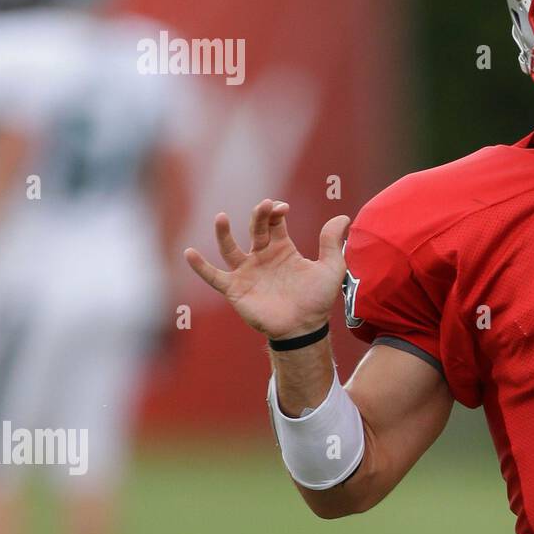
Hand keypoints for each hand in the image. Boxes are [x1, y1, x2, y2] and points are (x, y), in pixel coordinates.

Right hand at [184, 199, 349, 340]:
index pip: (274, 222)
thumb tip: (344, 217)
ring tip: (220, 217)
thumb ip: (333, 243)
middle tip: (264, 206)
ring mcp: (247, 272)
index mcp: (282, 249)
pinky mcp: (236, 289)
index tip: (282, 207)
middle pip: (254, 229)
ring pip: (230, 248)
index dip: (276, 211)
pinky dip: (200, 266)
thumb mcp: (331, 268)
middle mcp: (262, 257)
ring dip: (223, 233)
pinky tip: (189, 253)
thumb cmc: (317, 300)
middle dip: (258, 215)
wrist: (305, 328)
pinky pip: (213, 276)